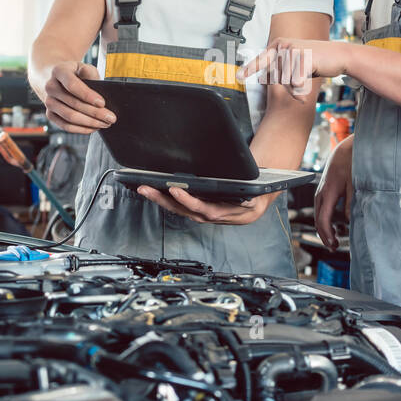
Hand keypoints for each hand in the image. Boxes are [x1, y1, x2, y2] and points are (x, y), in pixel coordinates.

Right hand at [41, 61, 113, 133]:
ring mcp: (48, 102)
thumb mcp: (83, 67)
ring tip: (105, 123)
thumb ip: (88, 71)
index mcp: (59, 71)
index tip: (102, 103)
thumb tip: (89, 75)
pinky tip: (94, 127)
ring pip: (70, 117)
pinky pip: (66, 126)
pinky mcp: (50, 115)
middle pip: (73, 104)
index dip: (87, 95)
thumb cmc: (76, 74)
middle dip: (95, 112)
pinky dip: (82, 129)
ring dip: (90, 122)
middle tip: (111, 118)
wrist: (58, 80)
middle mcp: (50, 87)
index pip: (72, 85)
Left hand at [136, 184, 277, 224]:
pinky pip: (179, 208)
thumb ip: (244, 191)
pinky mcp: (196, 211)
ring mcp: (202, 215)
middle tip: (146, 188)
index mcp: (224, 212)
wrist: (256, 205)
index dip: (187, 201)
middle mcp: (210, 216)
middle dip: (163, 199)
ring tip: (144, 188)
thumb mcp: (253, 192)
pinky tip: (155, 191)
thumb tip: (238, 184)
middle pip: (183, 210)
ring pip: (178, 210)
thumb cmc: (253, 195)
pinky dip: (166, 200)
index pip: (202, 208)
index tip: (175, 190)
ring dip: (160, 200)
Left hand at [239, 38, 351, 99]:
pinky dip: (302, 89)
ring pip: (285, 81)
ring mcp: (292, 49)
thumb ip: (278, 69)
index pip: (260, 60)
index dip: (249, 69)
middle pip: (275, 76)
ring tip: (306, 80)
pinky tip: (309, 83)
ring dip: (295, 88)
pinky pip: (296, 82)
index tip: (238, 77)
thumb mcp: (293, 63)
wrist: (338, 55)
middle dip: (287, 87)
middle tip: (300, 83)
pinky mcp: (303, 57)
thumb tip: (262, 77)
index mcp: (277, 44)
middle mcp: (282, 45)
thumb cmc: (314, 61)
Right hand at [314, 135, 352, 249]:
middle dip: (325, 235)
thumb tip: (350, 221)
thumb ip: (351, 203)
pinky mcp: (324, 192)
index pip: (323, 219)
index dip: (327, 234)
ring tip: (335, 240)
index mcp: (328, 193)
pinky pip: (321, 210)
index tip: (334, 244)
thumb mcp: (354, 184)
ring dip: (325, 229)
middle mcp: (320, 194)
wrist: (345, 150)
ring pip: (319, 216)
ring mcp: (321, 193)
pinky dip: (326, 221)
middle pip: (318, 220)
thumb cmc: (350, 164)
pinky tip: (334, 227)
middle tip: (334, 247)